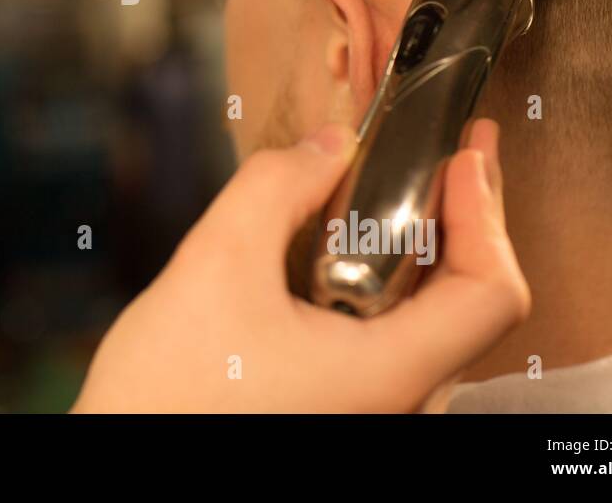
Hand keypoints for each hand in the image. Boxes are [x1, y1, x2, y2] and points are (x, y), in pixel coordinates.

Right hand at [71, 120, 530, 412]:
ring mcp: (373, 409)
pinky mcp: (344, 408)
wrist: (121, 466)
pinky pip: (392, 337)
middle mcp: (398, 401)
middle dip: (465, 215)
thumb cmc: (165, 395)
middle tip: (459, 151)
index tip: (461, 156)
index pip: (490, 293)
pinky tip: (355, 244)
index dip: (486, 214)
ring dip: (425, 246)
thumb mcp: (213, 265)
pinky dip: (388, 280)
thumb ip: (274, 188)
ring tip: (409, 186)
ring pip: (431, 320)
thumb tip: (326, 144)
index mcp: (387, 373)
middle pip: (470, 302)